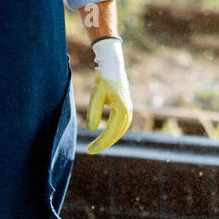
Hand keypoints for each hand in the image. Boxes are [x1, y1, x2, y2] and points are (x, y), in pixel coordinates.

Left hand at [87, 37, 132, 154]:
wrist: (112, 67)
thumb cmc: (103, 80)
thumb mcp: (96, 96)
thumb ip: (94, 112)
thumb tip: (91, 130)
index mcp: (122, 109)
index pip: (111, 132)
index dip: (100, 143)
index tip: (90, 150)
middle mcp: (128, 111)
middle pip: (117, 134)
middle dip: (105, 143)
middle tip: (91, 150)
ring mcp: (128, 109)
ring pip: (121, 130)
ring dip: (110, 138)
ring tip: (97, 145)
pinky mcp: (126, 107)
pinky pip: (121, 125)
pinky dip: (114, 132)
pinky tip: (106, 134)